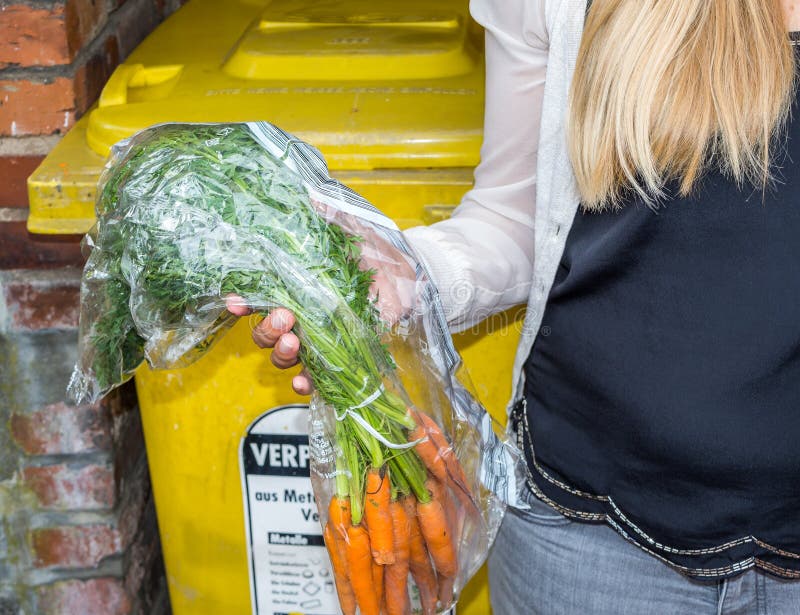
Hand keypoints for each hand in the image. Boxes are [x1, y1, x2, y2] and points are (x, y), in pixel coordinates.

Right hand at [226, 226, 415, 395]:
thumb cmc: (375, 249)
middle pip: (265, 332)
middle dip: (267, 328)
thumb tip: (301, 192)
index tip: (236, 301)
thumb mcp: (347, 226)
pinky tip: (302, 380)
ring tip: (295, 341)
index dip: (241, 303)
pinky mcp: (341, 357)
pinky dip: (305, 383)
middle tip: (284, 317)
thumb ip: (321, 213)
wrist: (412, 274)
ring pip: (283, 355)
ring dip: (280, 353)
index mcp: (293, 286)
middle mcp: (300, 314)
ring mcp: (319, 337)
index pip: (256, 298)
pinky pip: (316, 377)